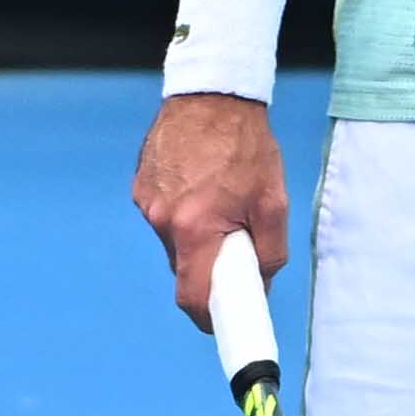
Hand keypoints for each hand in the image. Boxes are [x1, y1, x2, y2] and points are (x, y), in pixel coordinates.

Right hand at [130, 93, 288, 330]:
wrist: (213, 92)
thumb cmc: (246, 143)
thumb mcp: (273, 200)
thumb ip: (269, 250)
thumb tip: (260, 284)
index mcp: (195, 227)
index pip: (193, 297)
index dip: (209, 318)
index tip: (223, 324)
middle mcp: (162, 219)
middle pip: (185, 268)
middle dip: (210, 266)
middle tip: (237, 244)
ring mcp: (147, 201)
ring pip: (174, 241)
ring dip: (197, 234)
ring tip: (222, 199)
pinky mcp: (141, 185)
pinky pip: (164, 214)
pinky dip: (183, 211)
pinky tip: (202, 182)